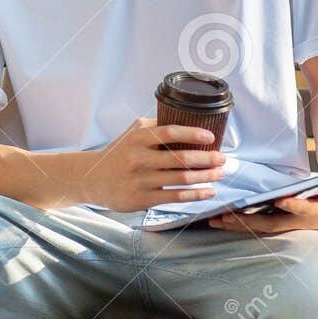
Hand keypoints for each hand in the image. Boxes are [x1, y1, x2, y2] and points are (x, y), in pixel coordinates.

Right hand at [82, 117, 226, 212]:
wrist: (94, 179)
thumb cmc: (119, 153)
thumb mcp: (132, 134)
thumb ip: (155, 126)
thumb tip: (186, 120)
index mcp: (138, 138)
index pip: (170, 132)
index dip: (193, 134)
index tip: (211, 137)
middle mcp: (139, 158)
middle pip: (180, 158)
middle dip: (207, 159)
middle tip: (223, 158)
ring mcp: (142, 179)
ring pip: (182, 178)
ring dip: (206, 176)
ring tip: (220, 173)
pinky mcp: (144, 198)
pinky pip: (176, 196)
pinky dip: (196, 194)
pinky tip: (209, 191)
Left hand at [209, 168, 317, 235]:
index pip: (307, 210)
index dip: (295, 206)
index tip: (281, 200)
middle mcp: (301, 222)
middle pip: (274, 224)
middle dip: (251, 221)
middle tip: (228, 216)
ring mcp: (289, 225)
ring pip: (261, 227)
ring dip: (239, 225)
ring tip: (214, 220)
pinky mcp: (280, 223)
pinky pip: (257, 225)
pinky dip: (239, 224)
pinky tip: (219, 220)